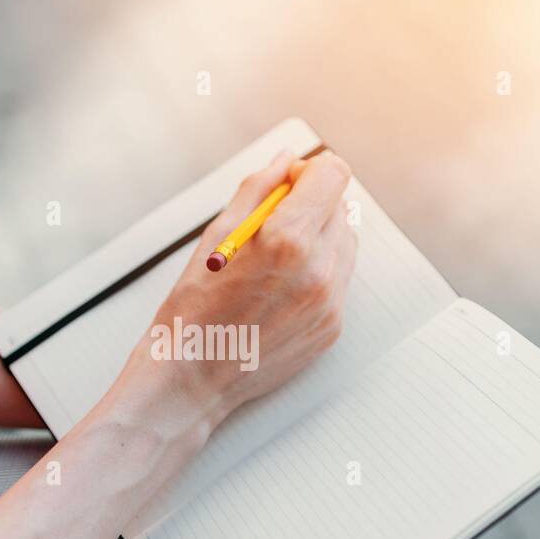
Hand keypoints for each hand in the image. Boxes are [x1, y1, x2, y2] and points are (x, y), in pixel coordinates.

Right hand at [119, 149, 357, 430]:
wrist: (193, 377)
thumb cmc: (195, 307)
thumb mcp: (217, 236)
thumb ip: (257, 190)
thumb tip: (285, 160)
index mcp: (288, 239)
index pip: (332, 175)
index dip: (308, 172)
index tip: (287, 185)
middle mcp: (320, 270)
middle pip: (341, 207)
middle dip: (311, 206)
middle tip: (271, 226)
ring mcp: (331, 302)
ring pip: (345, 244)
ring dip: (318, 239)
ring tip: (274, 263)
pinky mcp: (332, 327)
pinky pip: (338, 281)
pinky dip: (317, 274)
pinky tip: (279, 292)